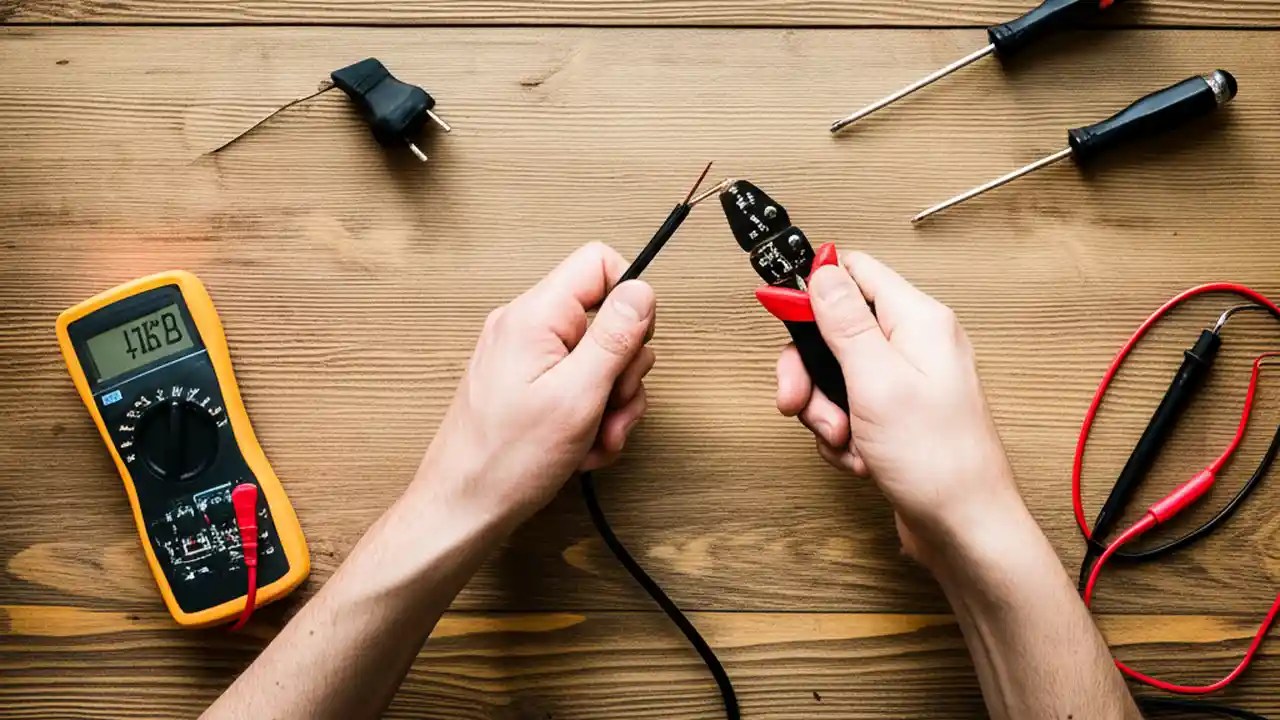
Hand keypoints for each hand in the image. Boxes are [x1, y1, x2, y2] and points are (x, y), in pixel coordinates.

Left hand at [421, 243, 655, 524]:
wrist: (463, 508)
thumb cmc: (507, 460)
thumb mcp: (578, 396)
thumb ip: (614, 338)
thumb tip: (642, 289)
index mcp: (534, 317)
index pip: (598, 262)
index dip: (631, 297)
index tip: (634, 346)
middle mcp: (525, 327)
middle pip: (605, 317)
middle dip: (623, 370)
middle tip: (612, 408)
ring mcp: (524, 357)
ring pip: (598, 359)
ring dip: (611, 403)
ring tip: (595, 437)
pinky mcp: (526, 384)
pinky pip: (578, 384)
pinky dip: (590, 416)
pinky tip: (582, 447)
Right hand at [775, 252, 1026, 564]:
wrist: (965, 529)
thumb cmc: (937, 461)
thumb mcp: (877, 380)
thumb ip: (845, 321)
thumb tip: (821, 270)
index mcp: (918, 321)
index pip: (854, 272)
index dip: (812, 288)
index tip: (781, 314)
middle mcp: (915, 345)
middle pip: (834, 331)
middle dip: (810, 371)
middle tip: (799, 401)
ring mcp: (906, 383)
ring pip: (835, 377)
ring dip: (825, 412)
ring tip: (844, 440)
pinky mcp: (897, 417)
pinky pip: (849, 411)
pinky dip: (844, 437)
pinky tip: (860, 459)